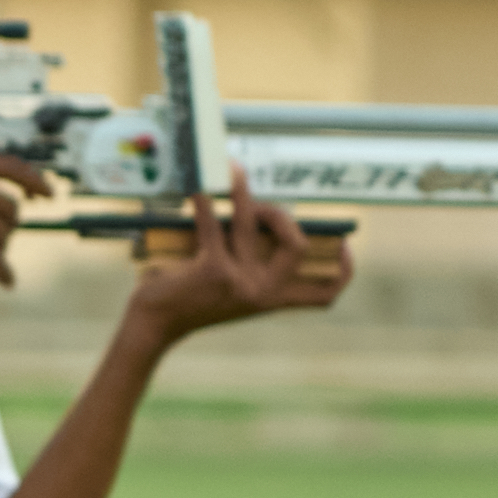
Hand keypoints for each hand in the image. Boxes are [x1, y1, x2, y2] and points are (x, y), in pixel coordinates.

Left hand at [126, 170, 351, 341]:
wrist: (154, 324)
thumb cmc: (191, 301)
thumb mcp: (233, 292)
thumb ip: (256, 268)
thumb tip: (269, 217)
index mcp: (272, 300)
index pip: (324, 295)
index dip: (344, 270)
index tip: (344, 246)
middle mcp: (261, 294)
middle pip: (296, 246)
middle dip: (282, 217)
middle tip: (262, 207)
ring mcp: (238, 282)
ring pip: (251, 224)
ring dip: (243, 193)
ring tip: (232, 172)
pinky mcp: (211, 270)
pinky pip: (213, 222)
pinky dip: (205, 199)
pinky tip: (198, 186)